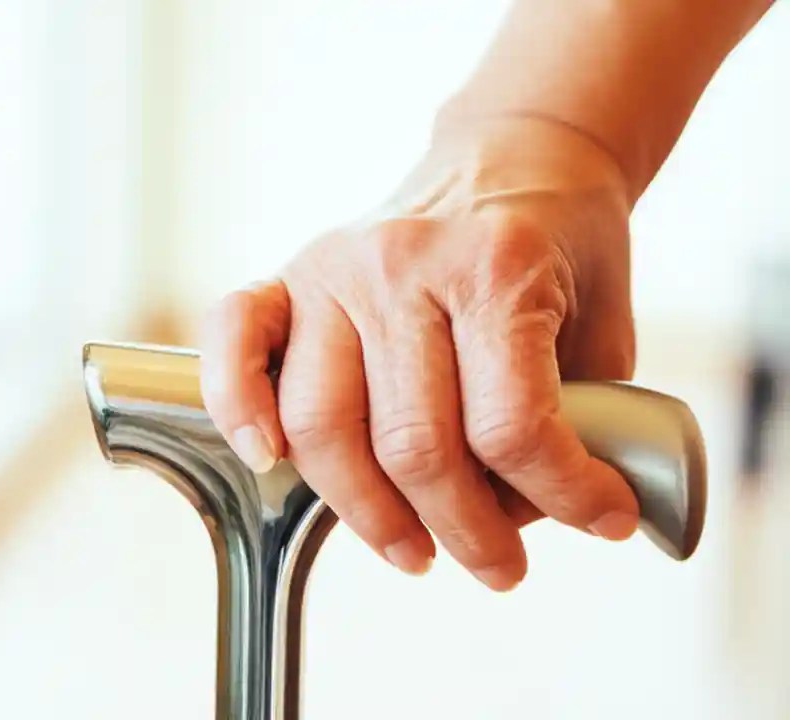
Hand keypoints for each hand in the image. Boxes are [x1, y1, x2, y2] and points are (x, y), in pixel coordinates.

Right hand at [199, 116, 641, 591]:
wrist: (514, 157)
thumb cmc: (559, 250)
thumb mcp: (603, 327)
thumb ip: (576, 422)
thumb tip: (519, 517)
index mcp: (496, 269)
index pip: (513, 427)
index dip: (565, 498)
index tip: (600, 522)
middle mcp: (403, 267)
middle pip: (413, 445)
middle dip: (463, 532)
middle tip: (496, 567)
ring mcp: (335, 270)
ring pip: (322, 424)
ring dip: (367, 513)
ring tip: (411, 548)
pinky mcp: (290, 274)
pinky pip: (234, 337)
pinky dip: (235, 403)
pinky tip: (267, 458)